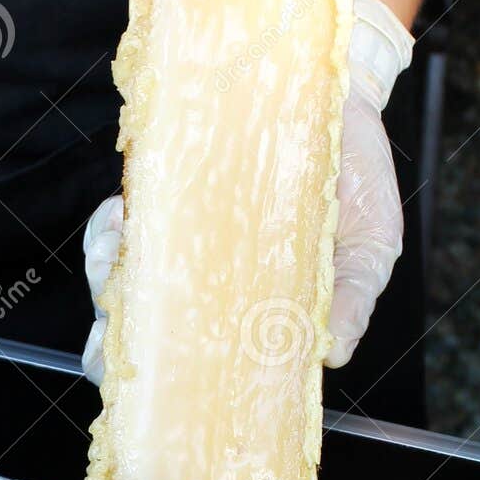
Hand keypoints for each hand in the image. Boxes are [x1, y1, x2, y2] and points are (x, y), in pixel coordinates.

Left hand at [81, 0, 412, 382]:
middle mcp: (205, 281)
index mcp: (251, 309)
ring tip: (124, 261)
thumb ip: (353, 296)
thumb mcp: (371, 240)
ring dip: (108, 280)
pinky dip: (110, 233)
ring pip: (119, 282)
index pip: (202, 360)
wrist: (332, 84)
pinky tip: (123, 222)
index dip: (170, 384)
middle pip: (145, 332)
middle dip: (114, 347)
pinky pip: (116, 227)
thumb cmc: (356, 177)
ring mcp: (177, 240)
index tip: (149, 394)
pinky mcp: (157, 194)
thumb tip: (333, 353)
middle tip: (111, 340)